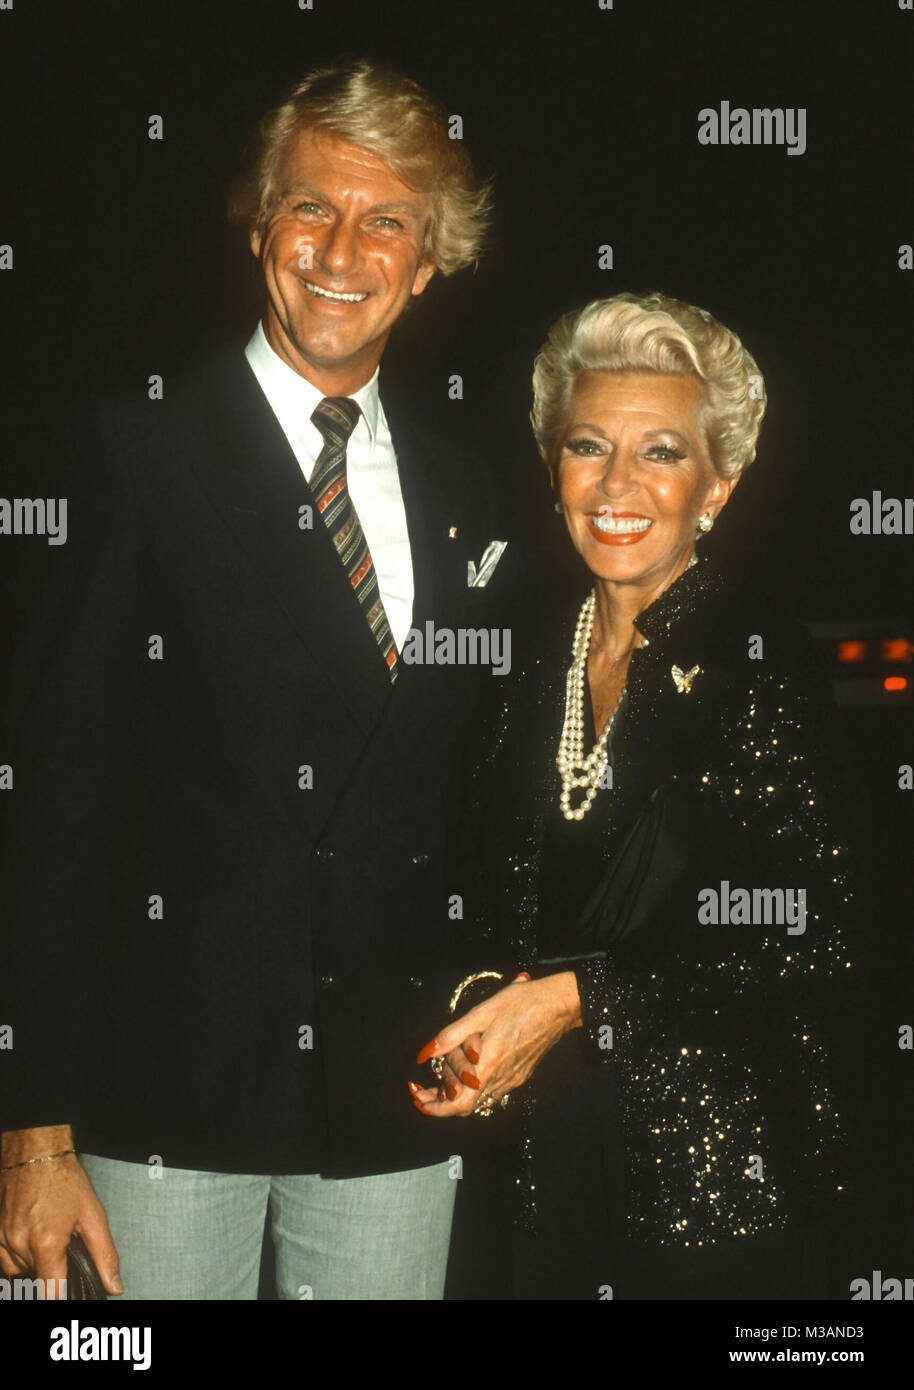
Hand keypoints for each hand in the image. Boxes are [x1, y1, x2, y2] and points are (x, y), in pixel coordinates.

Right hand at [0, 1125, 122, 1297]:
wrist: (35, 1151)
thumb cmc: (64, 1178)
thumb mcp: (93, 1216)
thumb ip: (104, 1255)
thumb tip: (114, 1286)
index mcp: (46, 1244)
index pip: (49, 1294)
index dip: (60, 1297)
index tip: (67, 1294)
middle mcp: (19, 1244)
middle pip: (35, 1279)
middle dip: (51, 1268)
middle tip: (61, 1243)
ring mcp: (2, 1238)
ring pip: (17, 1269)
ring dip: (33, 1261)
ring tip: (46, 1233)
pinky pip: (3, 1257)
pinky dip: (17, 1252)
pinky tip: (30, 1233)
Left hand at [408, 970, 581, 1116]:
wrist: (560, 1005)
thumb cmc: (523, 1004)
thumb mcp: (481, 1012)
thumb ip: (451, 1035)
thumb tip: (425, 1053)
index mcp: (490, 1065)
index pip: (460, 1104)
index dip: (437, 1109)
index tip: (420, 1102)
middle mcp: (502, 1078)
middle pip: (466, 1104)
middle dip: (442, 1097)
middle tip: (424, 1088)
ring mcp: (513, 1079)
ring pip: (479, 1097)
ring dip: (458, 1092)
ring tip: (442, 1077)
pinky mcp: (521, 1074)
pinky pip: (493, 1089)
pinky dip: (475, 1086)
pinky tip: (469, 1070)